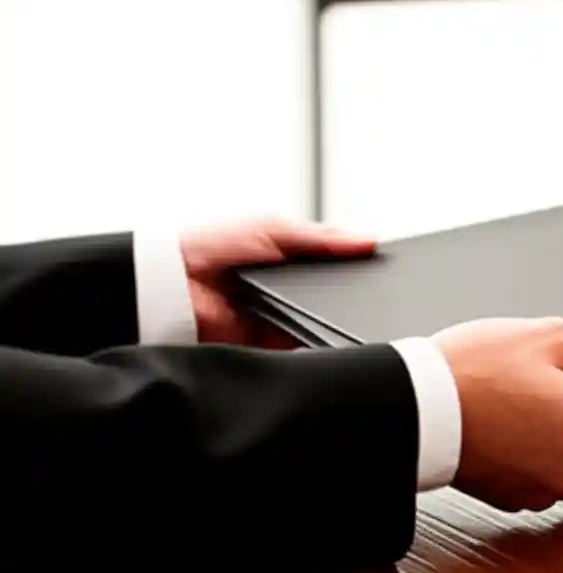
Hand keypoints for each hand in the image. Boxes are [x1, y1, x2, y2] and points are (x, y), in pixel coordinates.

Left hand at [180, 218, 375, 347]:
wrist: (169, 283)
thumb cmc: (208, 244)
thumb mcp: (272, 227)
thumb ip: (321, 237)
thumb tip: (367, 240)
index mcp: (289, 256)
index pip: (335, 262)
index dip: (358, 263)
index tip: (382, 265)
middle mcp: (287, 287)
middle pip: (334, 293)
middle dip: (349, 293)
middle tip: (370, 290)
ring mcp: (280, 315)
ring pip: (322, 320)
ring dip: (331, 316)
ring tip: (345, 309)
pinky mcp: (271, 344)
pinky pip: (304, 344)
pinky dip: (314, 340)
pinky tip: (322, 331)